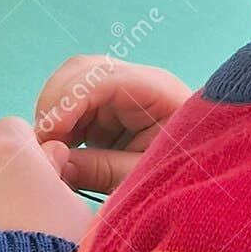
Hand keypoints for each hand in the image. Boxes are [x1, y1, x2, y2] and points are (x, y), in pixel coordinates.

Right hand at [34, 56, 190, 194]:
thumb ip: (101, 169)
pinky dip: (61, 127)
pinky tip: (62, 151)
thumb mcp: (144, 178)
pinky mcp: (109, 108)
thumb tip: (53, 161)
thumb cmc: (185, 176)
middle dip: (55, 106)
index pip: (102, 78)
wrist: (207, 180)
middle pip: (81, 71)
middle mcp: (137, 82)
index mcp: (157, 91)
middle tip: (43, 147)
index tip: (48, 135)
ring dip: (54, 117)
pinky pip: (73, 106)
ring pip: (70, 85)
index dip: (69, 102)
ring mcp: (121, 92)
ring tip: (53, 153)